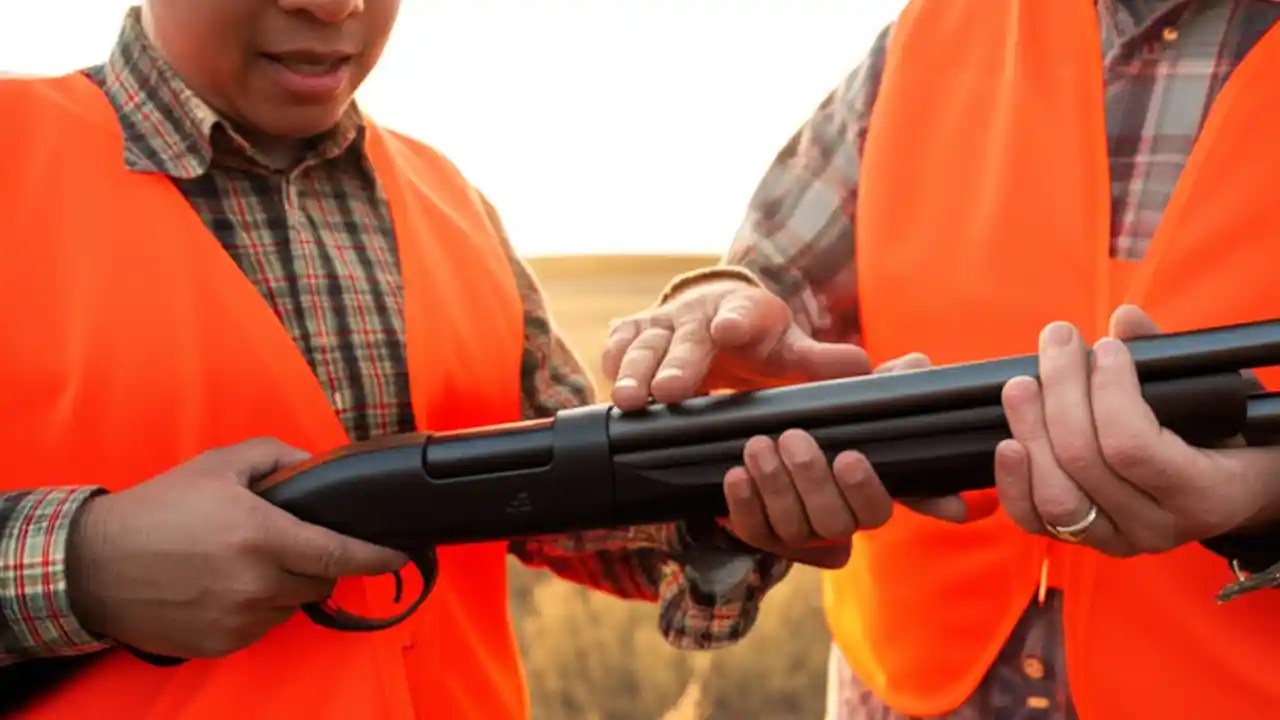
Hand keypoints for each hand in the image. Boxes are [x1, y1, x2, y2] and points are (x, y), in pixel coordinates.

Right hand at [66, 438, 408, 658]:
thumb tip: (315, 464)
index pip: (337, 554)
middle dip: (317, 564)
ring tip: (246, 563)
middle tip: (289, 544)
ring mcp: (238, 619)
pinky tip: (226, 587)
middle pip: (320, 582)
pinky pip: (261, 627)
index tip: (400, 556)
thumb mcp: (219, 465)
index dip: (376, 557)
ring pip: (291, 606)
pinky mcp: (220, 644)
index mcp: (261, 536)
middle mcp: (255, 583)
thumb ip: (276, 457)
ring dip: (285, 587)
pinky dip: (257, 608)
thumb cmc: (158, 509)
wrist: (94, 565)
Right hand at [603, 277, 869, 409]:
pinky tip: (610, 391)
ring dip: (635, 368)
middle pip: (686, 335)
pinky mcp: (632, 334)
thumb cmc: (756, 340)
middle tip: (673, 389)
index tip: (727, 330)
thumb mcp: (789, 347)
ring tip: (632, 398)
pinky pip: (616, 346)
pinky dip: (610, 365)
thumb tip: (863, 367)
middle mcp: (699, 313)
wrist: (715, 317)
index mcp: (746, 312)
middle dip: (677, 361)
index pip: (743, 314)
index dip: (735, 321)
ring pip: (644, 342)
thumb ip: (820, 362)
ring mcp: (662, 323)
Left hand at [720, 353, 969, 567]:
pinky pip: (753, 531)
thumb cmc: (827, 412)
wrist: (769, 428)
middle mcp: (836, 522)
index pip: (878, 509)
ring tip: (759, 445)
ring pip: (792, 528)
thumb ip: (893, 380)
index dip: (866, 490)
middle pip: (834, 523)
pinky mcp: (761, 532)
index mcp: (867, 494)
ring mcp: (797, 532)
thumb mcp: (860, 392)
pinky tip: (738, 473)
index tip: (849, 457)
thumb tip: (916, 367)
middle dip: (812, 480)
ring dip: (774, 486)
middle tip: (794, 437)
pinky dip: (745, 504)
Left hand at [995, 305, 1279, 556]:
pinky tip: (1008, 442)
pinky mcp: (1082, 541)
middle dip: (1061, 392)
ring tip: (1022, 384)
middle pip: (1084, 463)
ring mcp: (1115, 540)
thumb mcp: (1220, 397)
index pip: (1132, 446)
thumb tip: (1125, 320)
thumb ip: (1170, 360)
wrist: (1232, 492)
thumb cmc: (1227, 436)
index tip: (1105, 346)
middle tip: (1057, 341)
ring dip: (1030, 432)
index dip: (1109, 390)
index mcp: (1203, 494)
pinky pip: (1034, 521)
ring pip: (1054, 496)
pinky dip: (1013, 482)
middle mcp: (1156, 527)